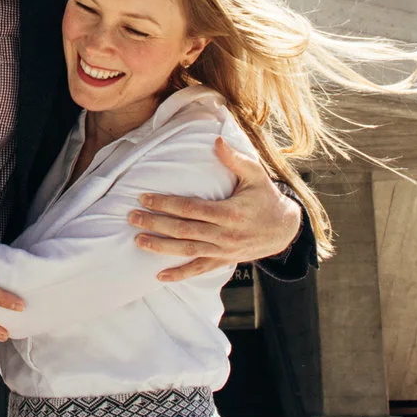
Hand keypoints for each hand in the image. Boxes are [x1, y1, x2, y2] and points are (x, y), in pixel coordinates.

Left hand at [130, 135, 302, 282]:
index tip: (144, 198)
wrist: (285, 229)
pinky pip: (199, 269)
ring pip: (187, 251)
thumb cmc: (266, 197)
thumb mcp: (255, 175)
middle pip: (183, 230)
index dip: (166, 204)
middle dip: (155, 224)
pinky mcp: (224, 261)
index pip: (190, 208)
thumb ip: (234, 159)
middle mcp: (225, 234)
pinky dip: (179, 274)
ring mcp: (224, 250)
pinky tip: (160, 276)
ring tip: (138, 241)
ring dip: (161, 247)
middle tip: (131, 217)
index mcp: (229, 212)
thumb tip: (216, 141)